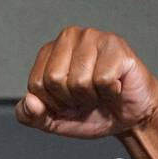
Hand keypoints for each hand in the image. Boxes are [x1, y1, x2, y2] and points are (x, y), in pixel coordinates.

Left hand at [14, 26, 157, 138]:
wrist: (128, 118)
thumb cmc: (92, 112)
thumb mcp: (54, 120)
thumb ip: (31, 116)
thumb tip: (29, 102)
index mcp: (49, 52)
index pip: (35, 84)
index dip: (52, 103)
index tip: (67, 102)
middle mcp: (69, 37)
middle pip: (54, 79)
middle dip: (71, 100)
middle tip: (86, 97)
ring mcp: (94, 38)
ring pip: (79, 81)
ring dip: (91, 97)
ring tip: (100, 92)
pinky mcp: (116, 47)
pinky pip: (103, 81)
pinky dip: (110, 93)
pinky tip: (115, 87)